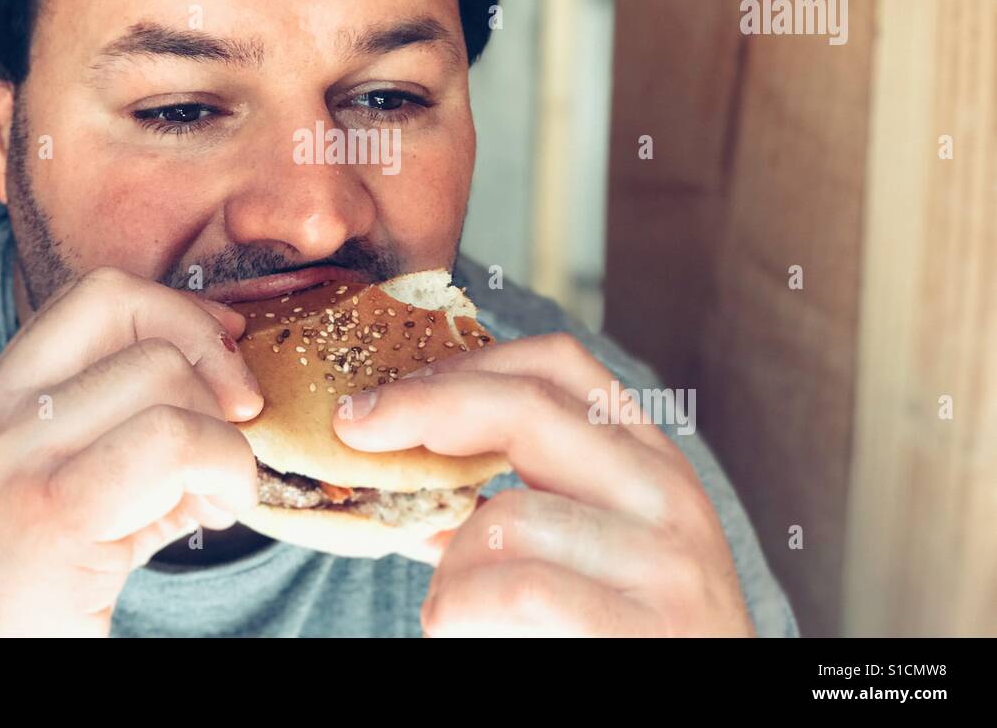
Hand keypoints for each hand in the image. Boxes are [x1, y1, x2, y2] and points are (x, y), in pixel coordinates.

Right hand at [0, 267, 263, 636]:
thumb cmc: (10, 606)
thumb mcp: (58, 505)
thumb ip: (134, 450)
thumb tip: (235, 407)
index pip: (97, 297)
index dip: (181, 312)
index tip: (225, 357)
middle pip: (139, 323)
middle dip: (216, 369)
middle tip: (235, 431)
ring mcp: (13, 460)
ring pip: (164, 376)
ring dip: (225, 435)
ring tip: (221, 491)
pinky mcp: (51, 515)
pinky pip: (172, 444)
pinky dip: (225, 468)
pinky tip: (221, 511)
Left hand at [332, 333, 753, 636]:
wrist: (703, 720)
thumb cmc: (617, 631)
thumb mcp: (587, 543)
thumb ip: (513, 497)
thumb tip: (397, 459)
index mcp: (647, 456)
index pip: (557, 365)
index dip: (465, 363)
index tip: (389, 390)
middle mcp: (666, 491)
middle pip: (527, 405)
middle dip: (424, 409)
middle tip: (354, 428)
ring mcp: (664, 559)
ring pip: (504, 518)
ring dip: (447, 568)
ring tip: (452, 610)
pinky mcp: (642, 629)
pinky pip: (511, 591)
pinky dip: (459, 611)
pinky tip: (458, 630)